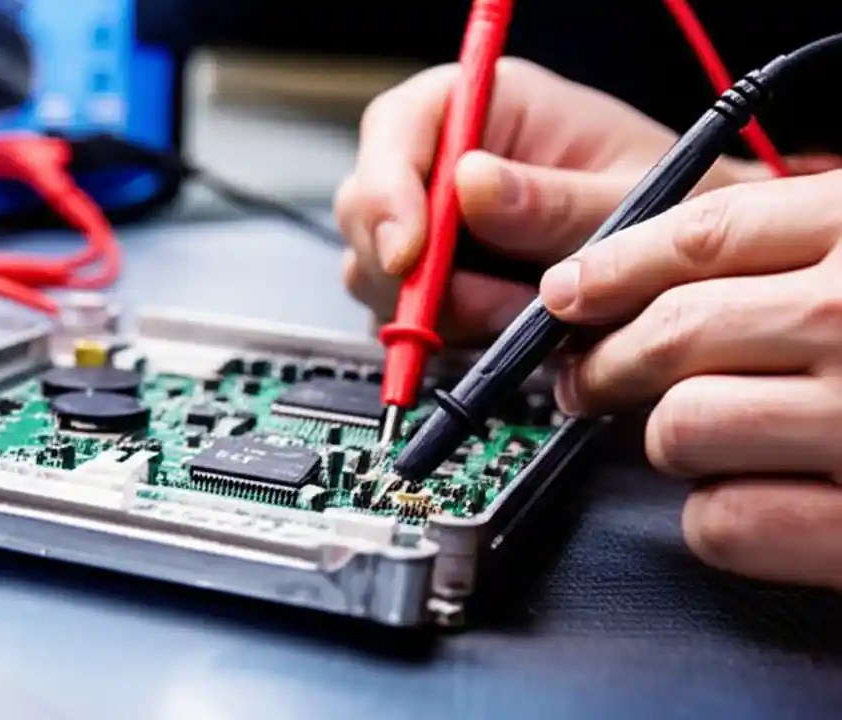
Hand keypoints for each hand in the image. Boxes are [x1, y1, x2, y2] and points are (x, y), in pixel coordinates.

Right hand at [335, 58, 820, 344]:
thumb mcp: (633, 195)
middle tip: (481, 305)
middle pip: (368, 208)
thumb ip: (556, 200)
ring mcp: (436, 228)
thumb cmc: (677, 206)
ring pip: (377, 272)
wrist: (698, 266)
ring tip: (516, 314)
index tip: (410, 252)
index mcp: (486, 105)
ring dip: (437, 310)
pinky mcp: (439, 284)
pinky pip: (406, 317)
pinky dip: (447, 336)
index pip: (398, 129)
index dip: (387, 189)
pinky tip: (502, 327)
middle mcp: (446, 163)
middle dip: (410, 269)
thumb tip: (473, 185)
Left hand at [540, 171, 841, 589]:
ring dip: (670, 439)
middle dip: (603, 360)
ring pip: (681, 428)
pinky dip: (715, 518)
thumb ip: (798, 245)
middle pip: (670, 332)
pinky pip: (724, 523)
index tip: (565, 292)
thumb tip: (623, 266)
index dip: (608, 265)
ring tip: (695, 437)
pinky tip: (745, 498)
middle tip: (582, 377)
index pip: (698, 235)